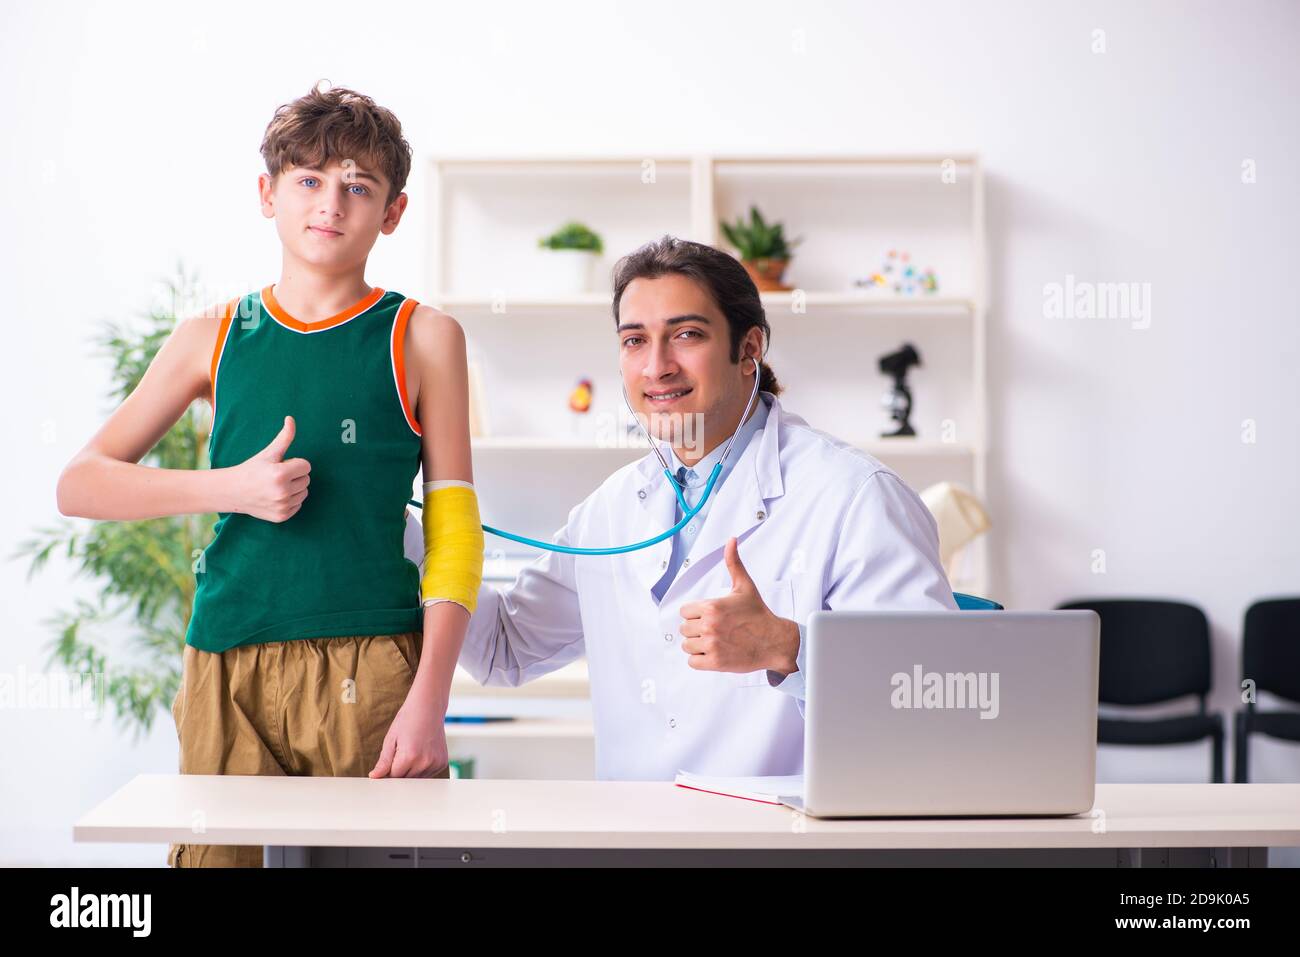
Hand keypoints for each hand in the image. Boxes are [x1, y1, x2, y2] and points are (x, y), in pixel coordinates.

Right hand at [229, 415, 310, 521]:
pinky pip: (299, 505)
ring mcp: (283, 506)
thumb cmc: (252, 469)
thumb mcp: (268, 453)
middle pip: (307, 479)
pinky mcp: (282, 516)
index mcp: (280, 474)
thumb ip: (284, 437)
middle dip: (295, 475)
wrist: (233, 492)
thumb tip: (291, 419)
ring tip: (276, 486)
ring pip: (304, 492)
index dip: (294, 463)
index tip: (281, 465)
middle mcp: (283, 492)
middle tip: (275, 476)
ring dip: (294, 488)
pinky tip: (275, 496)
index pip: (306, 466)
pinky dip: (291, 500)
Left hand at [368, 689, 449, 777]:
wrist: (428, 706)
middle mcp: (424, 762)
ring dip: (411, 771)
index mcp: (409, 757)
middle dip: (400, 771)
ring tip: (412, 750)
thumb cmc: (408, 719)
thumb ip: (383, 761)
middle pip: (406, 780)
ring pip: (417, 779)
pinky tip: (421, 752)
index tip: (388, 761)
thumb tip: (375, 776)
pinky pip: (428, 774)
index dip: (388, 770)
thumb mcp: (391, 739)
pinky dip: (422, 768)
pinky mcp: (442, 762)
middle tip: (401, 751)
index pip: (393, 777)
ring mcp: (435, 763)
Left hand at [678, 537, 798, 673]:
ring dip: (698, 645)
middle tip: (715, 630)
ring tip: (714, 641)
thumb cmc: (758, 614)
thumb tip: (732, 540)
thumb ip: (733, 562)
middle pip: (684, 629)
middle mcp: (709, 625)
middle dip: (697, 630)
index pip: (684, 611)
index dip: (696, 614)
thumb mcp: (745, 586)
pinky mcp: (715, 662)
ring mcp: (712, 645)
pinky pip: (692, 662)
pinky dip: (700, 660)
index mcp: (712, 606)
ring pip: (687, 646)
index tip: (710, 616)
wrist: (775, 641)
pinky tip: (714, 653)